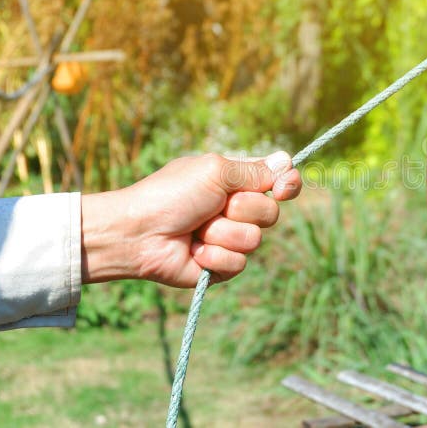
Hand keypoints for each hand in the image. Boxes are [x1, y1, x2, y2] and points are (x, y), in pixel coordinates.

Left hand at [81, 152, 301, 286]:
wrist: (138, 233)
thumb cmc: (170, 195)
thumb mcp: (214, 171)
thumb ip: (254, 171)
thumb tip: (287, 161)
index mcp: (236, 181)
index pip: (279, 181)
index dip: (287, 185)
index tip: (283, 188)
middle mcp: (236, 209)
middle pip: (271, 212)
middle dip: (242, 209)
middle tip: (212, 206)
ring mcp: (230, 238)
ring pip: (255, 240)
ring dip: (223, 233)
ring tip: (196, 230)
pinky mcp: (222, 265)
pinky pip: (239, 263)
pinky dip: (214, 256)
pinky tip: (193, 251)